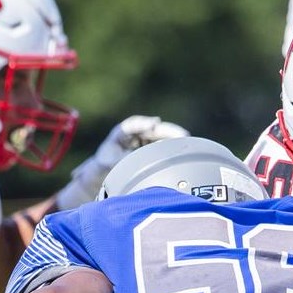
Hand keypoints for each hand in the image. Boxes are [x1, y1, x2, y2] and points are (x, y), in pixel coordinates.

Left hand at [56, 115, 190, 209]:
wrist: (105, 169)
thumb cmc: (106, 163)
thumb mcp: (112, 162)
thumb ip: (124, 159)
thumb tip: (139, 161)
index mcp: (122, 132)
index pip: (135, 124)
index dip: (145, 123)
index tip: (154, 124)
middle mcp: (136, 132)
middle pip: (154, 129)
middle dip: (168, 131)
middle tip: (183, 134)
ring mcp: (145, 138)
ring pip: (162, 136)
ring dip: (174, 139)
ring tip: (187, 142)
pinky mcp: (152, 146)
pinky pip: (164, 145)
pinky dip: (173, 148)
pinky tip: (185, 152)